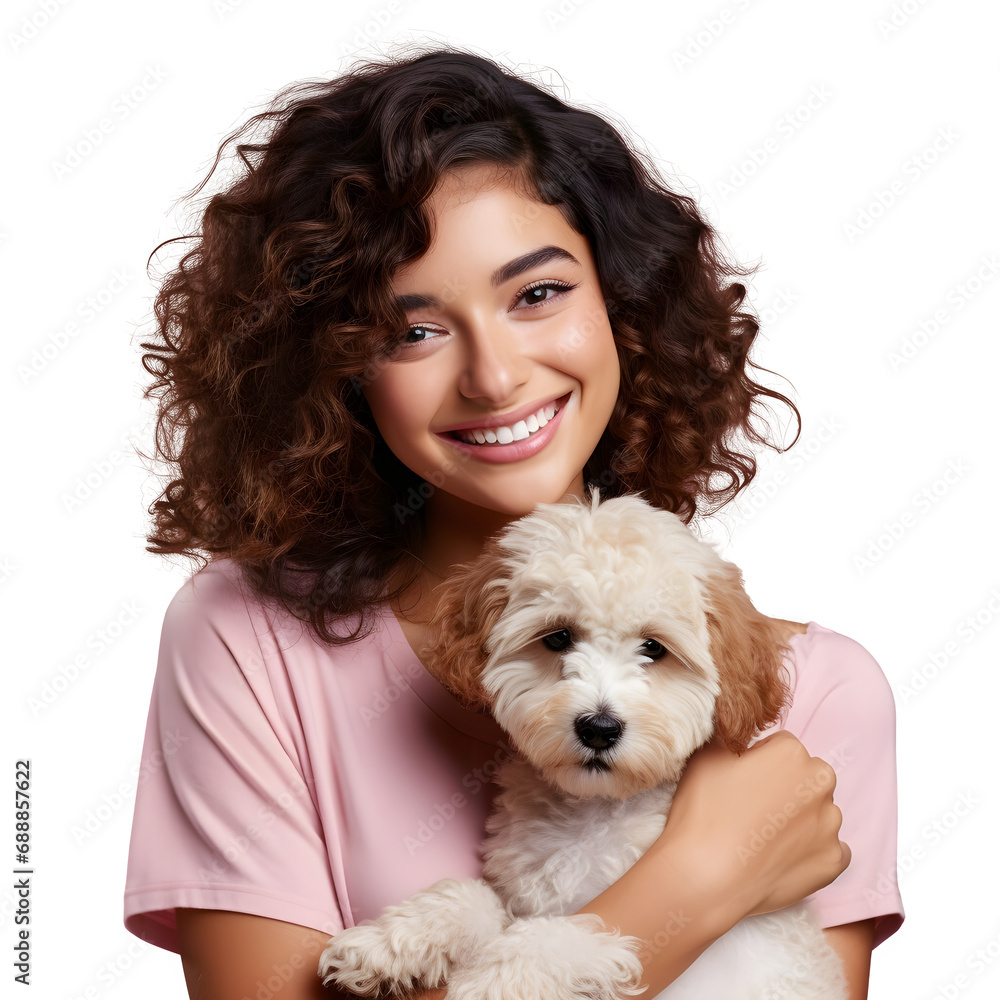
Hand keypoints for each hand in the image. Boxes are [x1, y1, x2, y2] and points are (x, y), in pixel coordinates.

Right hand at [660, 730, 849, 922]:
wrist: (707, 878)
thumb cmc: (704, 812)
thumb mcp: (706, 755)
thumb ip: (730, 733)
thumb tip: (736, 723)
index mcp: (792, 752)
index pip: (780, 746)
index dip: (756, 762)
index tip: (739, 783)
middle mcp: (820, 783)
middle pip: (805, 777)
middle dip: (785, 787)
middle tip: (751, 809)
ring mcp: (831, 825)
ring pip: (817, 812)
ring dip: (797, 819)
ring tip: (761, 837)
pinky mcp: (834, 862)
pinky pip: (828, 848)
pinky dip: (809, 851)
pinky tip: (780, 857)